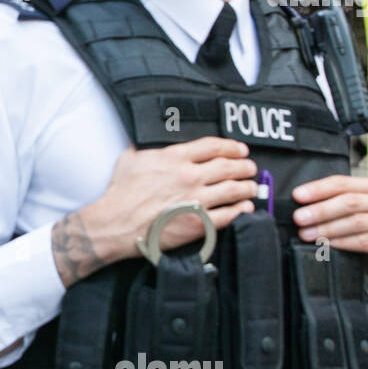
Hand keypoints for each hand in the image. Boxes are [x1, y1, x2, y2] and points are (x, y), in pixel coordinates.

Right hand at [52, 137, 257, 286]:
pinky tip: (244, 208)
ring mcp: (196, 200)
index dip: (232, 146)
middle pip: (229, 166)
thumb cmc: (120, 193)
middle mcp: (190, 176)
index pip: (214, 146)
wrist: (116, 223)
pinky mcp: (198, 223)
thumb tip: (152, 144)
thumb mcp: (131, 159)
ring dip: (247, 187)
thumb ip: (148, 149)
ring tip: (251, 187)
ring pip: (233, 189)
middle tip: (250, 167)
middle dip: (244, 166)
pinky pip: (228, 215)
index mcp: (175, 158)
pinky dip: (240, 210)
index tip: (240, 149)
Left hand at [292, 174, 367, 313]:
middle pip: (349, 201)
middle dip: (320, 210)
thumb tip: (300, 208)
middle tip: (299, 218)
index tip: (297, 196)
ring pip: (356, 221)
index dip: (318, 189)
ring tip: (307, 234)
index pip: (342, 183)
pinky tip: (328, 244)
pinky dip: (343, 242)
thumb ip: (334, 208)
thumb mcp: (353, 217)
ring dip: (328, 228)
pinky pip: (366, 241)